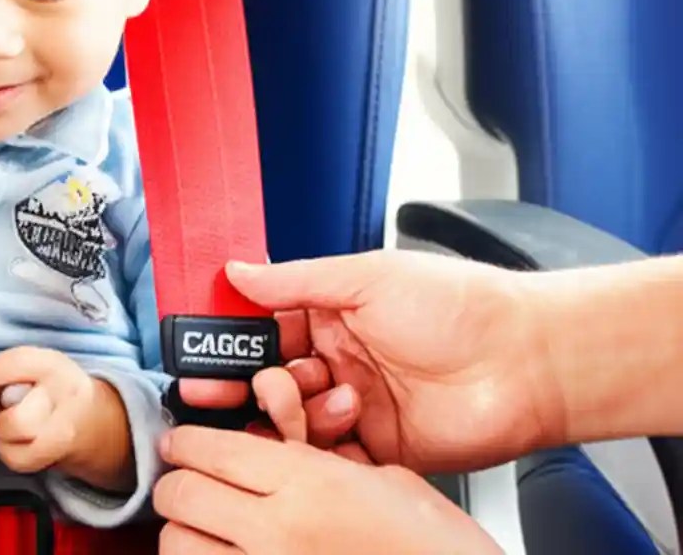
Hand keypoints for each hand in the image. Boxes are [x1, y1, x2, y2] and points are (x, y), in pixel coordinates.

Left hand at [0, 346, 132, 490]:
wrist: (97, 422)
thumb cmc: (53, 390)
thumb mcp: (38, 367)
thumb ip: (7, 369)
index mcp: (54, 365)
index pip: (19, 363)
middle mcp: (64, 393)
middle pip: (17, 412)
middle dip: (1, 415)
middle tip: (3, 413)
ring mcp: (65, 427)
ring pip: (16, 434)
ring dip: (3, 434)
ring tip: (10, 428)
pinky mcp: (59, 453)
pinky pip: (18, 458)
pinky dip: (9, 453)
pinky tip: (16, 443)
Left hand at [153, 426, 502, 554]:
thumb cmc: (436, 547)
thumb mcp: (384, 480)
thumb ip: (319, 461)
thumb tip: (272, 450)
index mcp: (310, 483)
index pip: (210, 449)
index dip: (185, 441)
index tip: (180, 442)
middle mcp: (280, 531)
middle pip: (181, 494)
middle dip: (175, 484)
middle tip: (183, 481)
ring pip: (179, 544)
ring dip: (183, 531)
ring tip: (200, 527)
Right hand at [180, 251, 560, 472]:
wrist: (525, 361)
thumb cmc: (461, 305)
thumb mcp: (367, 276)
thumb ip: (294, 281)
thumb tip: (238, 269)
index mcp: (332, 316)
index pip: (262, 330)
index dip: (229, 343)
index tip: (201, 351)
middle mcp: (338, 361)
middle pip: (266, 380)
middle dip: (242, 386)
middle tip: (216, 391)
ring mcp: (355, 406)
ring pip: (290, 421)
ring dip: (293, 411)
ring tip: (326, 396)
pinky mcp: (376, 448)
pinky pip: (325, 456)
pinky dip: (317, 448)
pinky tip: (335, 425)